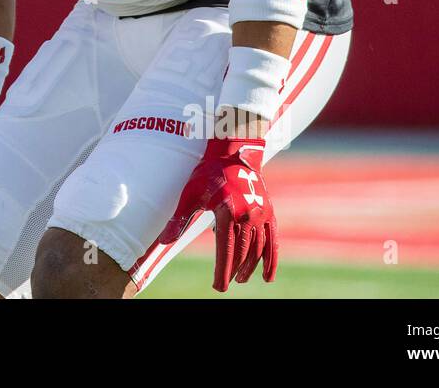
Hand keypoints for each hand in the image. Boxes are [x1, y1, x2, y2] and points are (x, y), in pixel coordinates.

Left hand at [158, 137, 276, 291]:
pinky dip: (271, 260)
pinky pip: (272, 241)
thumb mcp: (190, 194)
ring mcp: (261, 214)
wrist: (234, 152)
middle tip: (226, 283)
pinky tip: (268, 276)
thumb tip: (165, 241)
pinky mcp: (269, 212)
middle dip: (234, 271)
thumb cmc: (208, 172)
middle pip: (242, 252)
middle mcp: (247, 215)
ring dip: (250, 267)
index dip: (222, 271)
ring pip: (257, 249)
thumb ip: (180, 219)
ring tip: (241, 278)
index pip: (225, 251)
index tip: (218, 287)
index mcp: (226, 212)